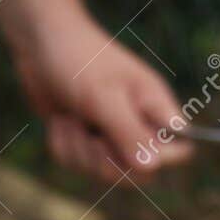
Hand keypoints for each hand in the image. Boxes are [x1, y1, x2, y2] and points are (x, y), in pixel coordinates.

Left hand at [5, 3, 191, 181]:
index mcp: (154, 108)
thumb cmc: (78, 61)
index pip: (179, 149)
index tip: (129, 145)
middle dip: (107, 160)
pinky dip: (62, 144)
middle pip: (138, 173)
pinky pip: (76, 165)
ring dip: (78, 148)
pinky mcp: (84, 143)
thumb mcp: (103, 97)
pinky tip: (60, 120)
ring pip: (101, 172)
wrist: (40, 46)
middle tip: (92, 134)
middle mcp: (137, 126)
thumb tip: (152, 167)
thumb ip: (129, 132)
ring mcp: (110, 137)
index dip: (160, 158)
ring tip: (72, 116)